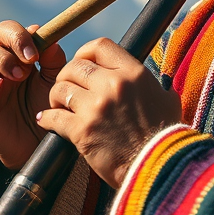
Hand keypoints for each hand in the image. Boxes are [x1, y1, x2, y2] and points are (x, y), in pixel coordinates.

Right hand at [0, 20, 65, 168]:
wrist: (38, 148)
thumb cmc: (47, 113)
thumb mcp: (55, 85)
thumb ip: (54, 61)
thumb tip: (48, 38)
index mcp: (20, 55)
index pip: (14, 31)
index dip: (24, 35)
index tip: (39, 50)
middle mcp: (1, 63)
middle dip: (14, 40)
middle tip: (31, 59)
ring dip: (1, 60)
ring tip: (19, 77)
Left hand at [37, 37, 182, 188]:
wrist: (160, 167)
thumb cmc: (166, 136)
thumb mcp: (168, 101)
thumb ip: (157, 86)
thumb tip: (159, 81)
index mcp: (134, 73)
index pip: (100, 46)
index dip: (85, 52)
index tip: (82, 63)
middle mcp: (113, 85)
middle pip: (75, 66)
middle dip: (66, 76)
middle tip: (67, 88)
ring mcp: (96, 107)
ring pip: (60, 89)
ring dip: (56, 97)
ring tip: (59, 106)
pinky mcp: (82, 131)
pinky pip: (53, 117)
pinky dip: (47, 118)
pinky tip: (46, 120)